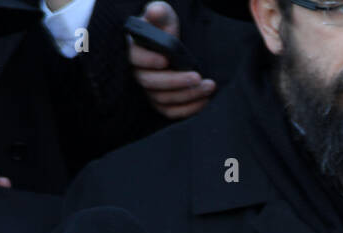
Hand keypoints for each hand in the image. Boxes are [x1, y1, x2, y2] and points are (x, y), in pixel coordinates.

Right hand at [130, 2, 215, 120]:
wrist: (174, 49)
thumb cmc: (164, 30)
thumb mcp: (163, 17)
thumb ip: (159, 13)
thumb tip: (155, 11)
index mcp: (134, 50)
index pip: (134, 57)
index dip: (147, 60)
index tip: (165, 59)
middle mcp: (138, 72)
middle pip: (150, 82)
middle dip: (176, 81)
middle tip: (197, 76)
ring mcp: (149, 90)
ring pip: (163, 99)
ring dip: (188, 95)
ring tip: (209, 86)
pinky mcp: (161, 102)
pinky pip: (171, 112)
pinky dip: (188, 109)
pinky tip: (204, 100)